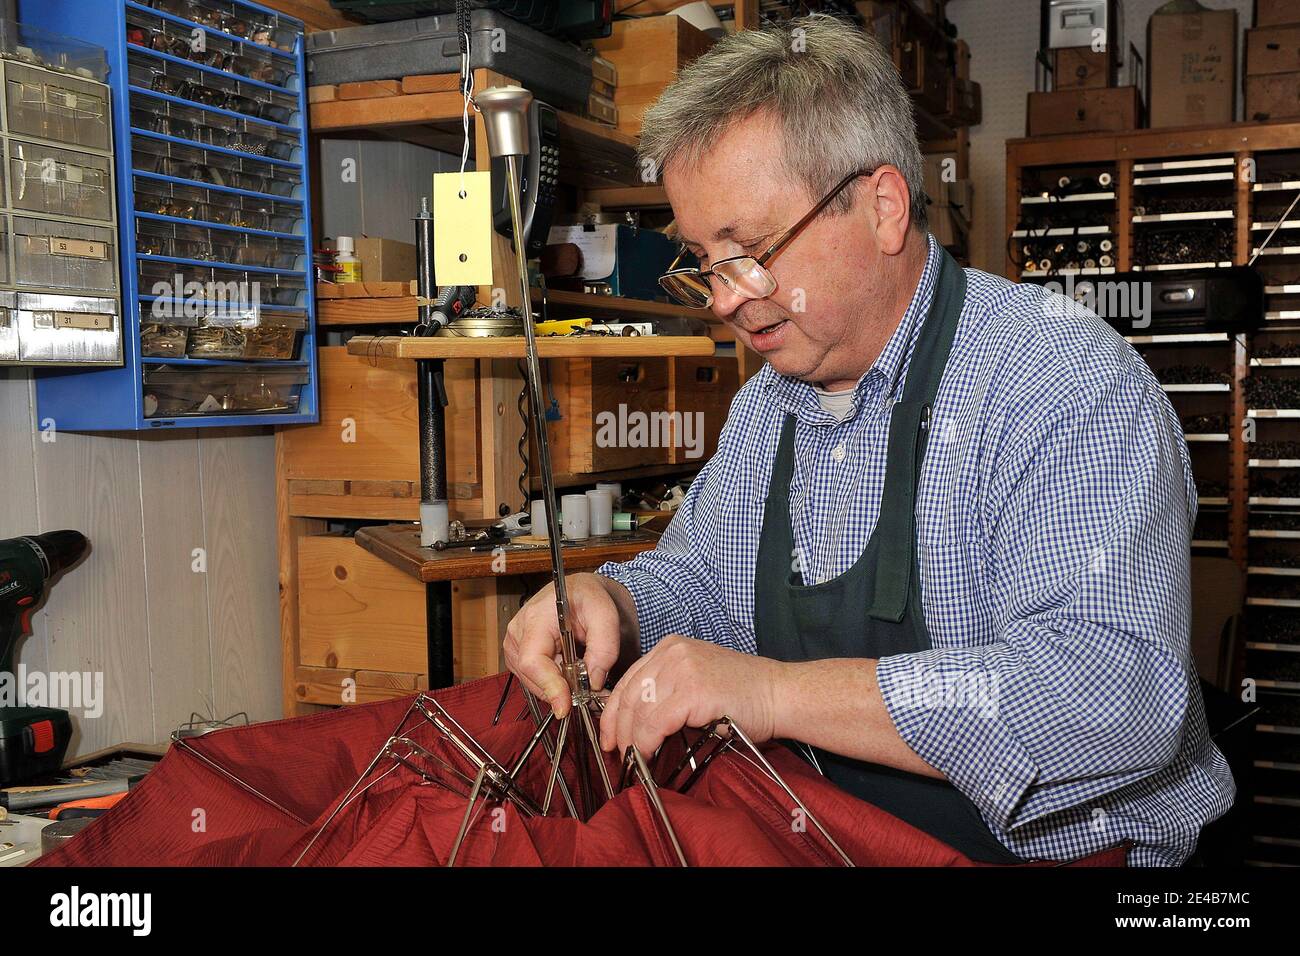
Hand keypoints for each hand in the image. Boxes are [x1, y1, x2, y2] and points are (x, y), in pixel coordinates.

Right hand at [503, 573, 627, 717]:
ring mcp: (514, 645)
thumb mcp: (606, 615)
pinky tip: (568, 671)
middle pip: (532, 677)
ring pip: (532, 682)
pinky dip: (553, 682)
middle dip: (560, 689)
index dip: (548, 687)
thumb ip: (604, 648)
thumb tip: (593, 682)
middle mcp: (518, 632)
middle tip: (590, 689)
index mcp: (536, 618)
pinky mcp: (518, 655)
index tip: (565, 706)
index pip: (532, 661)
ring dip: (558, 686)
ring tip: (581, 672)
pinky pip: (533, 680)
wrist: (578, 592)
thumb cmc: (589, 598)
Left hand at [598, 634, 784, 757]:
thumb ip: (667, 691)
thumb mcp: (696, 680)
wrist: (778, 695)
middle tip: (618, 754)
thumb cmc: (743, 694)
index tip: (610, 737)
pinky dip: (646, 743)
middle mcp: (672, 652)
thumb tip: (636, 724)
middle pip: (628, 695)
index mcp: (670, 647)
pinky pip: (654, 723)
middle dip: (618, 729)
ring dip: (632, 741)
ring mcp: (681, 669)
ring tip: (634, 760)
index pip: (628, 681)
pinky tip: (648, 756)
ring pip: (638, 711)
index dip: (613, 713)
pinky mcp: (692, 691)